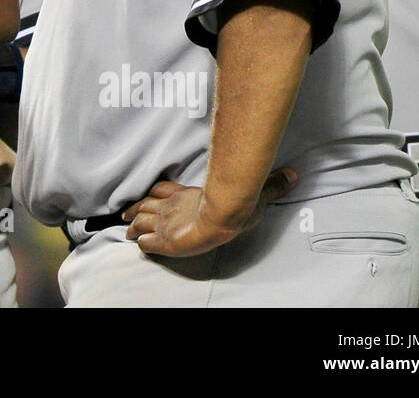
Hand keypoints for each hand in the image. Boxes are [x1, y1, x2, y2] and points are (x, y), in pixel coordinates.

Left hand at [122, 167, 297, 257]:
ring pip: (142, 220)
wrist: (222, 217)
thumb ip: (271, 185)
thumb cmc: (234, 206)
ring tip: (126, 229)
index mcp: (188, 195)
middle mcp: (173, 207)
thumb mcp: (254, 193)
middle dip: (137, 209)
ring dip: (134, 224)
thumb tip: (293, 173)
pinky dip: (142, 242)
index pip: (165, 190)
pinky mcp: (164, 240)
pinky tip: (138, 245)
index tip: (150, 194)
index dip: (156, 192)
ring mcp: (166, 223)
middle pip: (147, 205)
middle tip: (125, 212)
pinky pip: (147, 241)